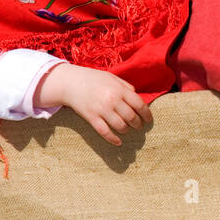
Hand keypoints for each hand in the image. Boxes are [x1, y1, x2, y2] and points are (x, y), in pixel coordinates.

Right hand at [35, 63, 151, 145]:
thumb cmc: (93, 79)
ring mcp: (101, 110)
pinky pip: (105, 132)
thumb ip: (125, 86)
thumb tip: (137, 97)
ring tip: (127, 129)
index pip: (139, 104)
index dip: (147, 114)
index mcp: (119, 89)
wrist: (71, 83)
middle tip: (138, 126)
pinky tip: (118, 142)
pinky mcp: (91, 118)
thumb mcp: (112, 77)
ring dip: (126, 130)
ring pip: (120, 126)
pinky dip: (113, 139)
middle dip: (138, 124)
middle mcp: (112, 100)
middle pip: (131, 117)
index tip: (149, 120)